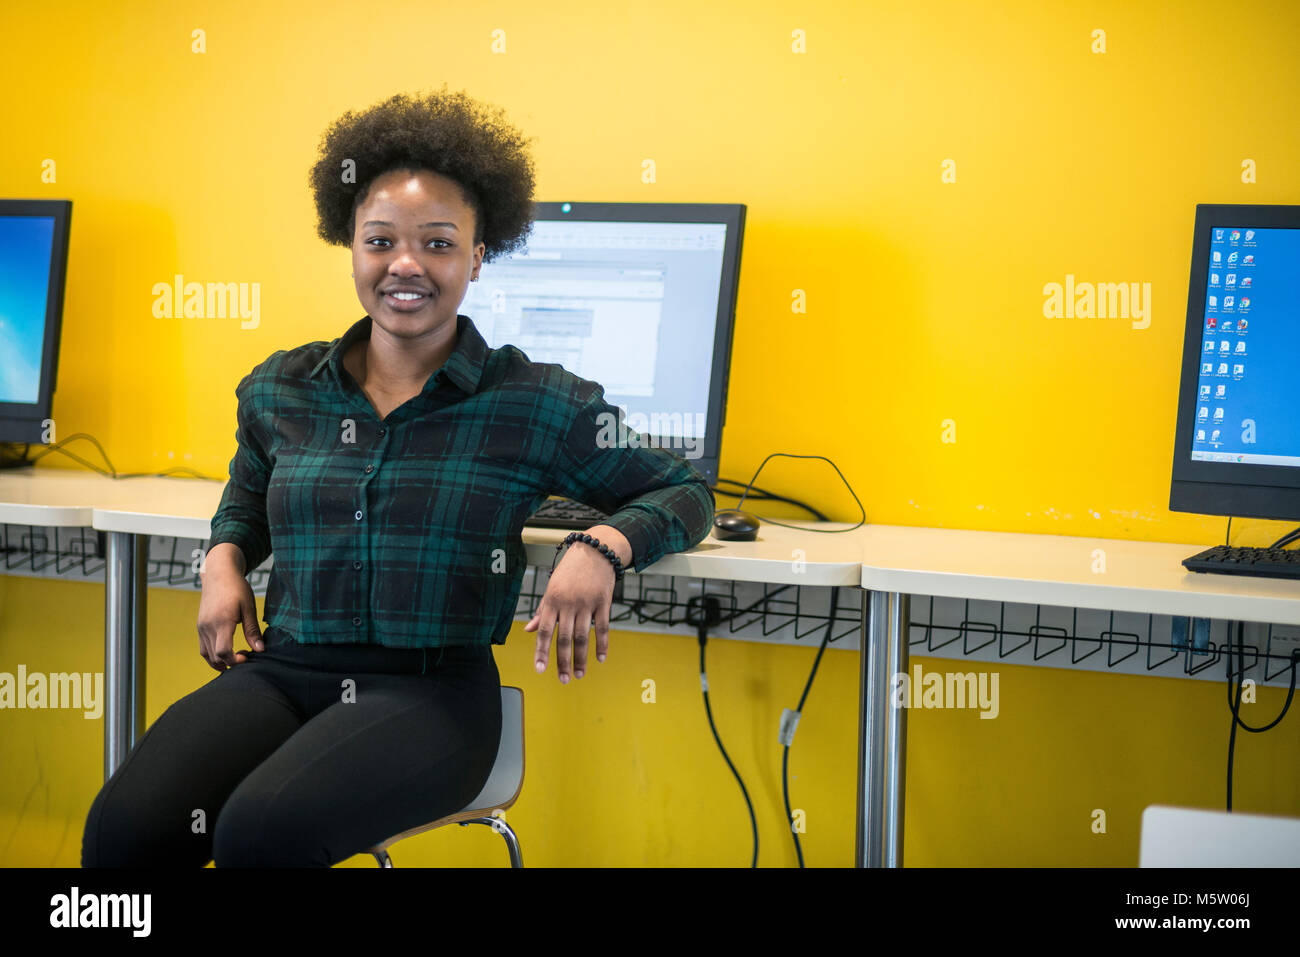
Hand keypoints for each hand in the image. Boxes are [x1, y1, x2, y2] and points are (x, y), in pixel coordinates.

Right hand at [196, 548, 262, 671]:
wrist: (218, 574)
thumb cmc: (237, 588)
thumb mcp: (249, 607)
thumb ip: (253, 630)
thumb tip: (260, 650)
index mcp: (222, 622)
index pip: (223, 651)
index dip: (235, 660)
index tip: (248, 656)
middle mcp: (208, 627)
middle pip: (215, 657)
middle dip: (230, 663)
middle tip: (246, 656)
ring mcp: (201, 627)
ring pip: (207, 655)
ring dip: (220, 662)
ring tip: (236, 658)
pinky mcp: (200, 626)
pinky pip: (203, 648)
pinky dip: (212, 655)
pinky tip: (225, 654)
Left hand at [524, 536, 622, 682]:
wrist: (595, 550)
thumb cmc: (570, 569)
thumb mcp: (552, 587)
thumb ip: (542, 611)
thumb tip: (529, 630)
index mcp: (552, 600)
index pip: (544, 631)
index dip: (541, 652)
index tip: (540, 670)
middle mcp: (568, 603)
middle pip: (564, 638)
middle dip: (562, 662)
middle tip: (563, 680)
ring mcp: (587, 603)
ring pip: (583, 636)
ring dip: (581, 658)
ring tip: (580, 674)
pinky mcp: (603, 602)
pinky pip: (603, 627)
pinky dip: (602, 644)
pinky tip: (600, 658)